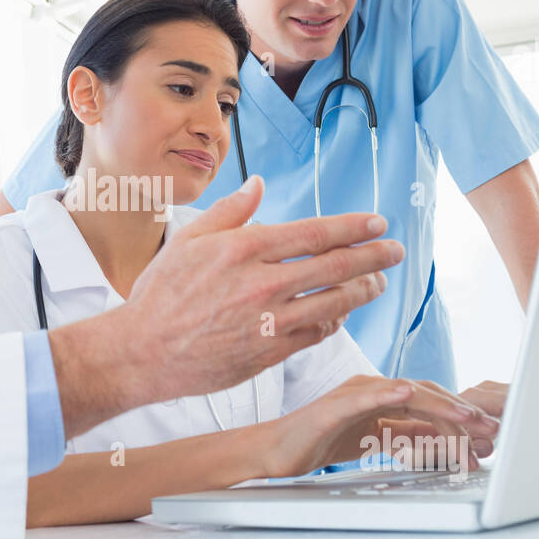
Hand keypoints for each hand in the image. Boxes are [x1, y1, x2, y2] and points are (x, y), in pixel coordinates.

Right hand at [115, 176, 403, 407]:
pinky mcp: (269, 353)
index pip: (315, 233)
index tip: (377, 223)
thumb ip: (230, 211)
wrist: (143, 352)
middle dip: (374, 256)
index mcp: (243, 249)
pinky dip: (336, 321)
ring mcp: (268, 321)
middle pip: (335, 266)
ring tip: (378, 282)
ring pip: (334, 301)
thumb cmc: (162, 294)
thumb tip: (259, 185)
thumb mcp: (188, 240)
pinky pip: (316, 333)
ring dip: (364, 290)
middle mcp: (261, 283)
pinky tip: (343, 313)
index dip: (353, 227)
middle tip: (396, 251)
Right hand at [251, 375, 499, 479]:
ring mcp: (350, 395)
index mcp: (379, 398)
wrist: (276, 452)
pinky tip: (404, 393)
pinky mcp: (331, 407)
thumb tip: (439, 437)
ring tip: (462, 415)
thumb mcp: (371, 440)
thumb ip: (402, 434)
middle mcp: (368, 390)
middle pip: (423, 393)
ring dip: (436, 404)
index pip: (427, 401)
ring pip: (401, 392)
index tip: (484, 431)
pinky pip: (362, 398)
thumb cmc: (317, 442)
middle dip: (458, 409)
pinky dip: (385, 393)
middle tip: (486, 427)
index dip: (457, 413)